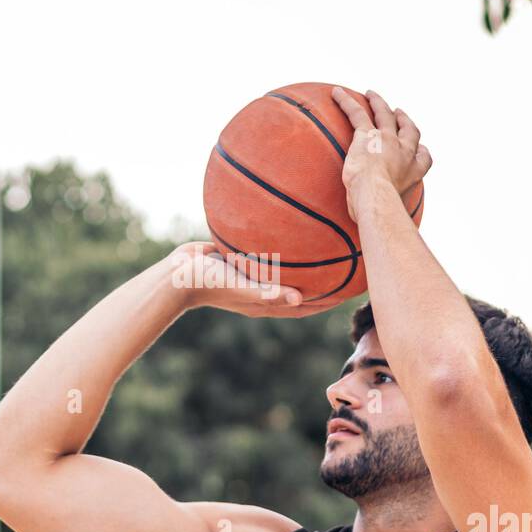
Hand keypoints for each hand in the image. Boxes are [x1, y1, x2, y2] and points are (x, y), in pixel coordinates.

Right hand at [166, 242, 335, 317]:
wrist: (177, 274)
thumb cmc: (209, 283)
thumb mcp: (241, 287)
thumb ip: (267, 292)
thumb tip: (300, 297)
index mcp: (267, 303)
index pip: (307, 305)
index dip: (331, 301)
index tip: (354, 290)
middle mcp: (264, 291)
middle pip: (302, 290)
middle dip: (326, 283)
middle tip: (349, 267)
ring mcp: (253, 277)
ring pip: (287, 272)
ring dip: (306, 265)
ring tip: (326, 248)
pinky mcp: (242, 261)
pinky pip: (270, 255)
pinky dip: (284, 247)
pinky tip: (290, 226)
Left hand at [331, 87, 432, 221]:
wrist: (376, 197)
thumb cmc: (381, 213)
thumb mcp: (388, 215)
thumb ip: (384, 216)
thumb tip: (372, 230)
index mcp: (414, 172)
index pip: (424, 158)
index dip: (422, 150)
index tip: (421, 147)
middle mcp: (405, 152)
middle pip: (408, 129)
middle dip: (403, 119)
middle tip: (398, 112)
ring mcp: (387, 140)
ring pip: (384, 114)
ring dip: (378, 102)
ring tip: (371, 94)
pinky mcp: (367, 135)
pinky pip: (356, 113)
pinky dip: (346, 102)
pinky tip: (335, 93)